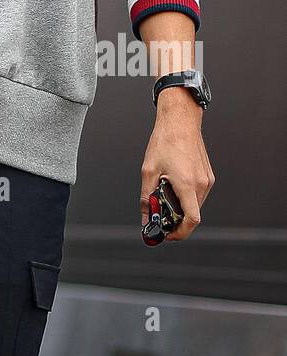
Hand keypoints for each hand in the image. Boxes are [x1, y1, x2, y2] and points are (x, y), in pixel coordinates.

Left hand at [141, 87, 214, 240]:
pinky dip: (188, 196)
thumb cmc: (165, 141)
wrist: (180, 121)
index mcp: (187, 184)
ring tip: (166, 194)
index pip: (192, 220)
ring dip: (182, 206)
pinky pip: (199, 193)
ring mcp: (207, 179)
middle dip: (177, 219)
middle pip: (193, 214)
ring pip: (196, 204)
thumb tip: (146, 218)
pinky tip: (175, 184)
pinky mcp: (208, 174)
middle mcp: (201, 184)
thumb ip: (147, 198)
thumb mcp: (149, 171)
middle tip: (162, 215)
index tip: (169, 234)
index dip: (181, 232)